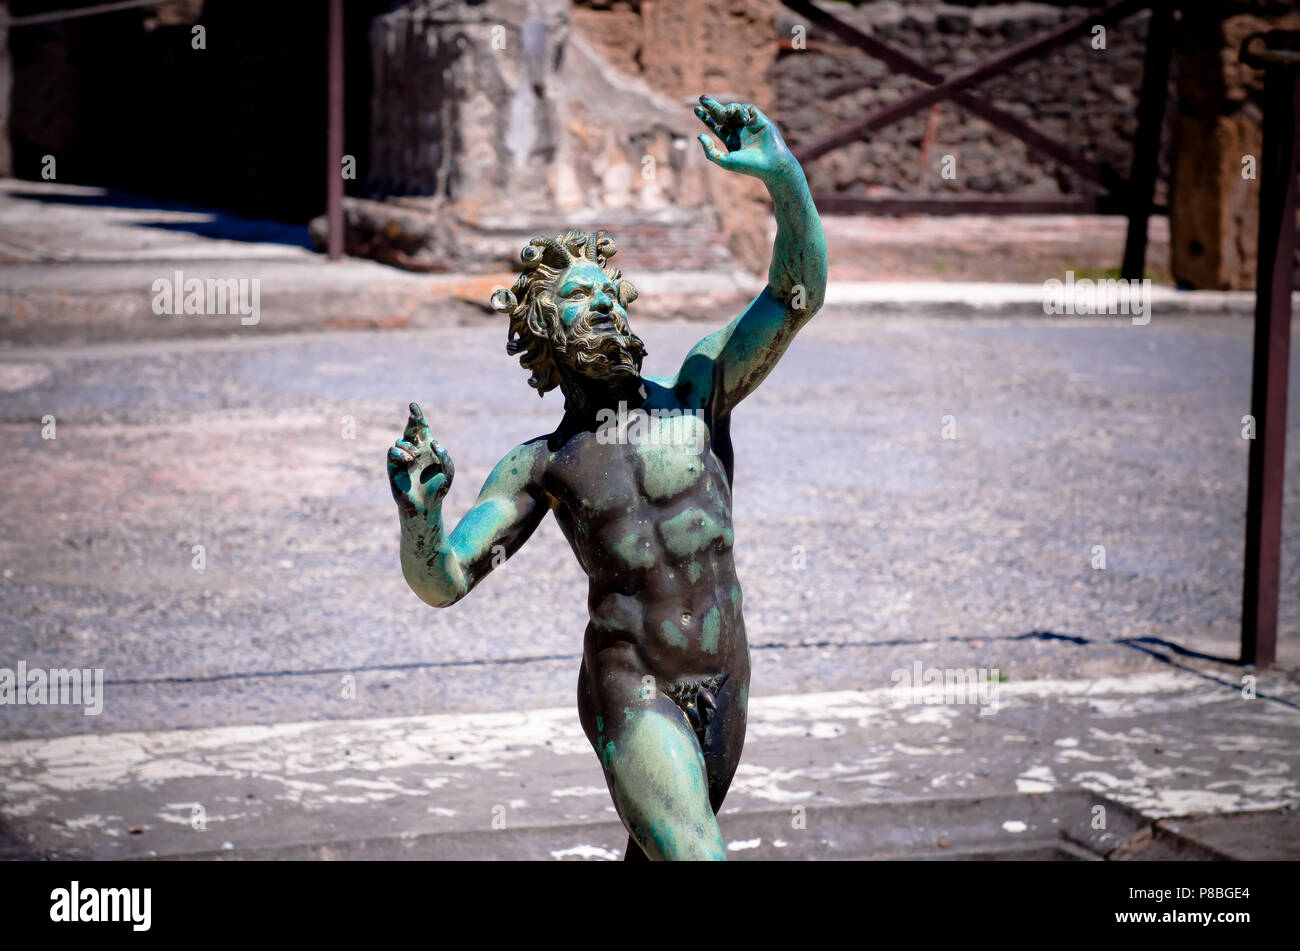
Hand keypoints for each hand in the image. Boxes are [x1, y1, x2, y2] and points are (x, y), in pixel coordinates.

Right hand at [387, 402, 453, 518]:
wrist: (426, 507)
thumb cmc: (439, 490)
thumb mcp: (449, 472)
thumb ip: (446, 457)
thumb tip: (435, 443)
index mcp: (427, 449)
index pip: (421, 429)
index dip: (417, 416)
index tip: (412, 405)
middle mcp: (414, 451)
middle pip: (409, 430)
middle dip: (411, 421)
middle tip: (413, 417)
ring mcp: (403, 459)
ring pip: (400, 441)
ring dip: (408, 446)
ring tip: (415, 457)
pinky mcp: (394, 468)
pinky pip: (392, 453)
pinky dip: (400, 453)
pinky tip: (409, 459)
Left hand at [693, 95, 794, 184]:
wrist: (772, 164)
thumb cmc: (750, 166)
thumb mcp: (725, 161)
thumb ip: (710, 151)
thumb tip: (699, 136)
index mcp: (731, 142)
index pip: (716, 126)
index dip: (706, 118)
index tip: (696, 109)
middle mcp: (740, 132)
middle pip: (722, 116)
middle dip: (712, 106)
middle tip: (702, 98)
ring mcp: (750, 125)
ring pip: (735, 110)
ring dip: (728, 109)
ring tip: (725, 113)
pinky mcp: (760, 120)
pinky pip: (749, 108)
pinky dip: (743, 110)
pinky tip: (744, 118)